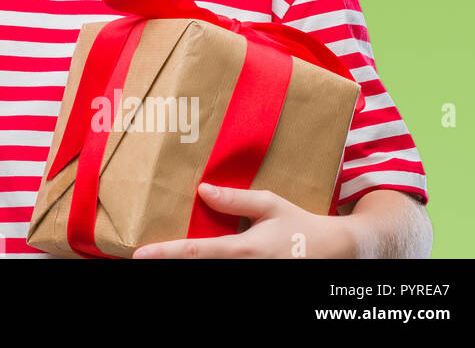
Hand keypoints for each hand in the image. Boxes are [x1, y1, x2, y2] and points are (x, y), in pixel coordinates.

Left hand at [130, 182, 357, 258]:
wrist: (335, 253)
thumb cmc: (300, 225)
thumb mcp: (270, 205)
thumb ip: (234, 199)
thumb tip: (202, 191)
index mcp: (244, 249)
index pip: (196, 252)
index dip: (165, 253)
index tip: (139, 254)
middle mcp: (244, 270)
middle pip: (197, 269)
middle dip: (169, 263)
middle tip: (141, 256)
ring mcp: (251, 279)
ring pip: (210, 276)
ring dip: (185, 266)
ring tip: (160, 257)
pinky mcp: (256, 284)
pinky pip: (225, 278)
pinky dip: (207, 267)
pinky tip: (187, 259)